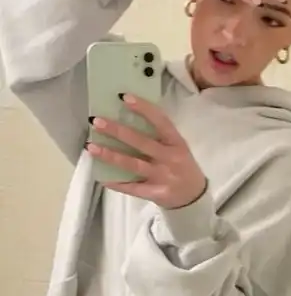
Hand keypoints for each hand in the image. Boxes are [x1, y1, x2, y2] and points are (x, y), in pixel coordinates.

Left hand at [87, 96, 207, 208]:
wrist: (194, 197)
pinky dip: (117, 183)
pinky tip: (101, 177)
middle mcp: (170, 158)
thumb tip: (129, 118)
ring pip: (133, 165)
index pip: (161, 122)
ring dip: (111, 156)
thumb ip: (160, 136)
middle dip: (117, 131)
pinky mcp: (155, 193)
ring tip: (91, 147)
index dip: (144, 109)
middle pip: (141, 142)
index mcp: (177, 143)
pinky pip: (133, 188)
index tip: (124, 97)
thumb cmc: (182, 166)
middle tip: (96, 122)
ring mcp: (162, 177)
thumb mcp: (178, 148)